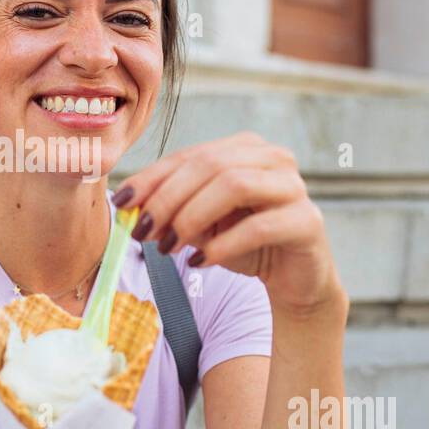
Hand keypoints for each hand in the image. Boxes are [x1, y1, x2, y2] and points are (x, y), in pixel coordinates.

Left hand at [114, 131, 345, 318]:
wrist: (295, 280)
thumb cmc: (245, 244)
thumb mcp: (201, 224)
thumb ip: (172, 209)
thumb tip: (129, 207)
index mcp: (245, 148)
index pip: (190, 156)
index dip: (151, 178)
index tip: (121, 204)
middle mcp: (273, 158)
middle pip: (210, 165)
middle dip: (168, 198)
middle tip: (142, 231)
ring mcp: (294, 186)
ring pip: (234, 185)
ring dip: (191, 217)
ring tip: (167, 247)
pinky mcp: (308, 220)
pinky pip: (259, 227)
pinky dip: (222, 245)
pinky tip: (200, 262)